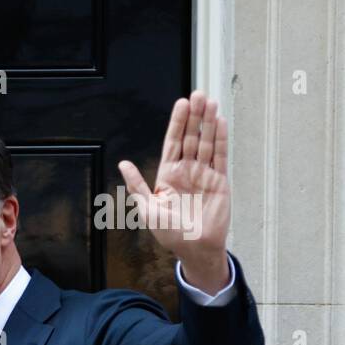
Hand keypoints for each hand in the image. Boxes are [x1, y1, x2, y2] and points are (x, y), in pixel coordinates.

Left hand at [118, 90, 230, 291]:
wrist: (194, 249)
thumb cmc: (170, 233)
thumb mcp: (148, 209)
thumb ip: (137, 185)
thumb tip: (123, 163)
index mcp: (168, 176)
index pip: (173, 143)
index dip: (177, 124)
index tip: (181, 104)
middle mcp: (187, 171)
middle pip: (191, 138)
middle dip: (194, 117)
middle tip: (198, 95)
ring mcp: (204, 174)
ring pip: (207, 143)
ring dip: (208, 123)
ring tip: (211, 102)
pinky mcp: (220, 181)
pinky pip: (220, 157)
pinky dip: (221, 140)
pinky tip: (220, 123)